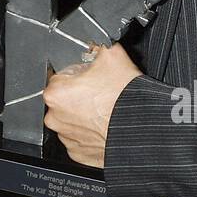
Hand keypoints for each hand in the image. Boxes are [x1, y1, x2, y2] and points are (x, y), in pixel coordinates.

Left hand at [42, 42, 142, 167]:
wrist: (141, 130)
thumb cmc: (125, 98)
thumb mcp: (112, 54)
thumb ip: (96, 45)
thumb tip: (94, 43)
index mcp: (56, 92)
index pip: (62, 74)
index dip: (80, 73)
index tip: (93, 76)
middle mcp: (55, 117)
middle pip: (66, 97)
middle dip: (81, 94)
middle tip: (102, 93)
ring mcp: (67, 137)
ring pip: (72, 118)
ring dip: (85, 114)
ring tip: (105, 109)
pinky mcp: (79, 153)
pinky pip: (81, 138)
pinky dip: (91, 131)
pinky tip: (104, 124)